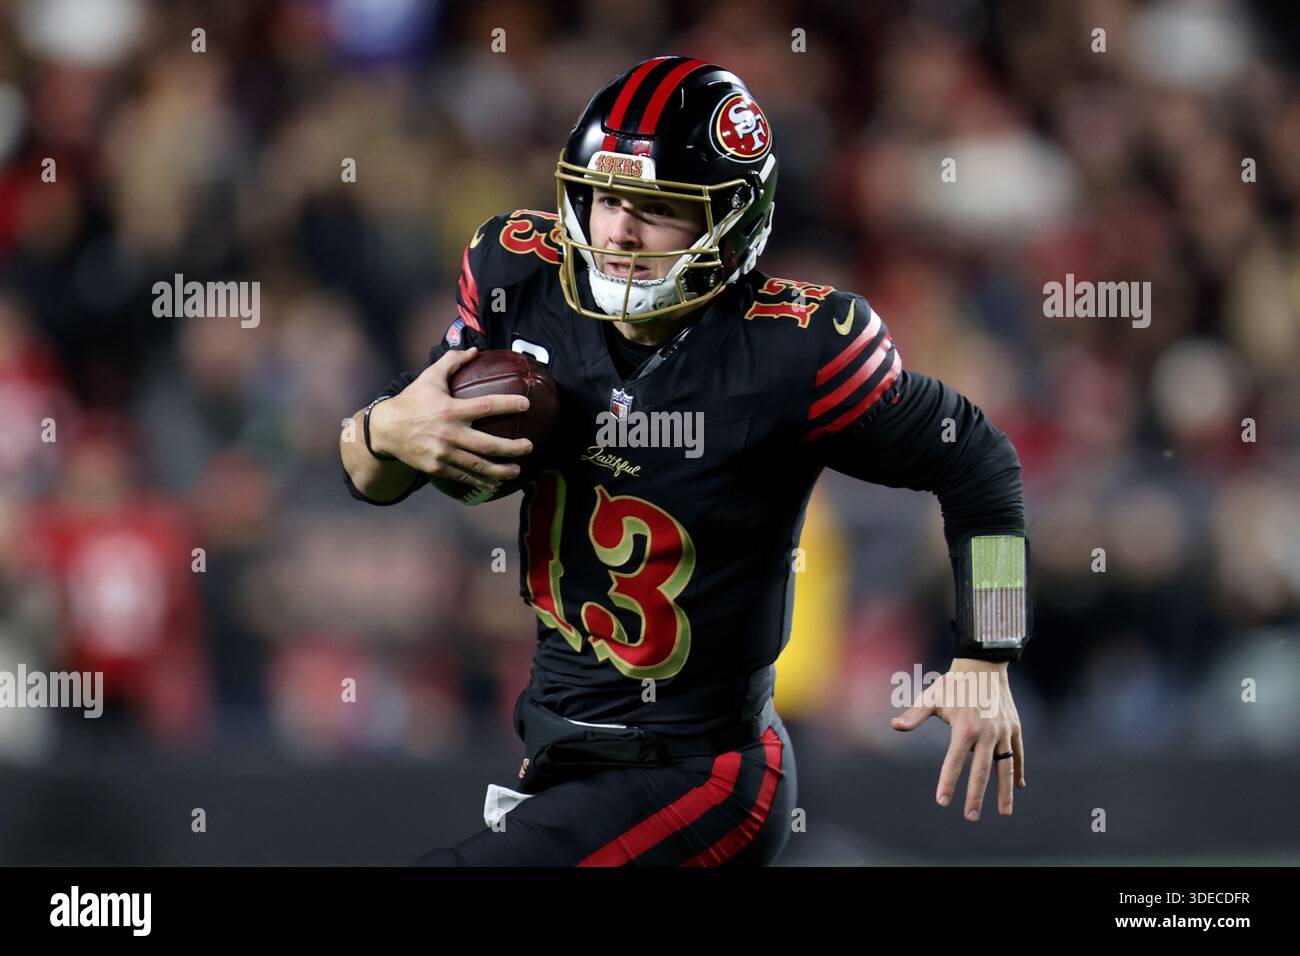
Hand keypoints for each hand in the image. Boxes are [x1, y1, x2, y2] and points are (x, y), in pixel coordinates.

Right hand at [369, 347, 534, 492]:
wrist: (385, 430)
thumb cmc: (411, 401)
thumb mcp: (429, 377)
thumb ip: (452, 362)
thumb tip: (474, 350)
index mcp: (451, 410)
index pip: (486, 406)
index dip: (508, 404)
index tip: (526, 404)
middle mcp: (449, 434)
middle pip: (489, 445)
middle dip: (513, 448)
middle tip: (529, 447)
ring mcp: (443, 454)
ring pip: (479, 466)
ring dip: (502, 470)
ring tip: (517, 470)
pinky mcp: (438, 468)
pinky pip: (465, 477)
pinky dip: (482, 481)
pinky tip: (496, 483)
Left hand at [891, 658, 1024, 820]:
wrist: (984, 666)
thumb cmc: (953, 684)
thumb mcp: (932, 697)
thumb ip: (914, 715)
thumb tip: (893, 726)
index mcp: (964, 728)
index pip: (953, 762)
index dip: (947, 782)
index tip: (942, 801)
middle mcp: (986, 733)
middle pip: (982, 771)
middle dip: (976, 796)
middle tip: (970, 817)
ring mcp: (1003, 732)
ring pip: (1005, 767)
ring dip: (1004, 791)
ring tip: (1004, 813)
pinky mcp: (1014, 728)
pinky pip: (1017, 754)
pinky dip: (1017, 770)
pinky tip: (1018, 787)